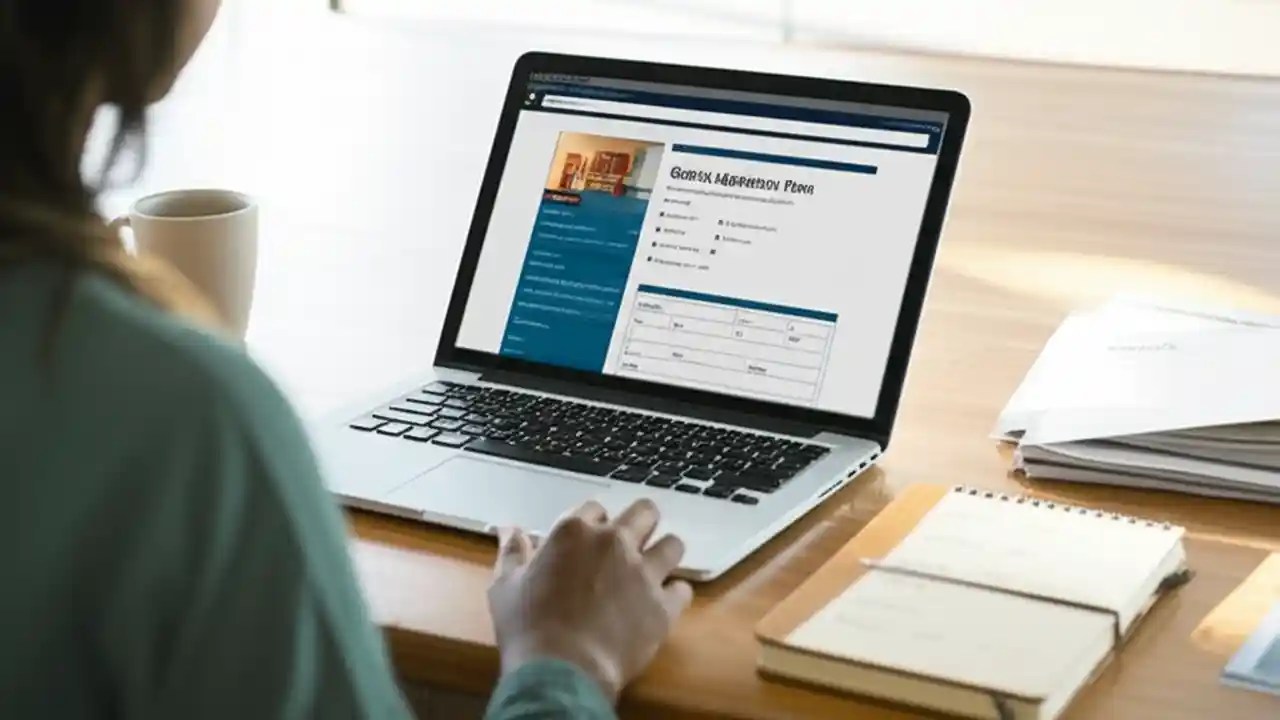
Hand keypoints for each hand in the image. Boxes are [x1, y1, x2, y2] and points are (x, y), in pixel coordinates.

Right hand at [488, 499, 693, 701]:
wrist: (562, 670)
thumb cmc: (528, 627)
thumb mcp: (506, 585)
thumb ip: (512, 552)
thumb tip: (508, 529)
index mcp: (574, 532)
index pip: (594, 508)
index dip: (592, 522)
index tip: (589, 538)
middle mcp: (614, 543)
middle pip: (644, 513)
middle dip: (641, 522)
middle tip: (632, 541)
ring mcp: (643, 573)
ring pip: (673, 545)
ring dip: (664, 553)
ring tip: (654, 568)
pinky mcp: (663, 606)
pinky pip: (682, 589)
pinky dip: (674, 595)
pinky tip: (662, 603)